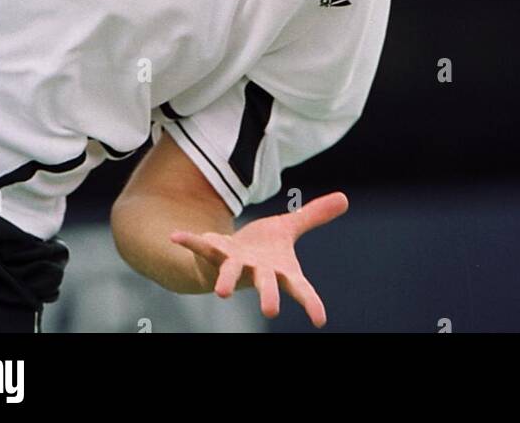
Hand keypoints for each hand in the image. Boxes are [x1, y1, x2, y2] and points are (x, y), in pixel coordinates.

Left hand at [170, 190, 348, 327]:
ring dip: (225, 281)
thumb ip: (314, 215)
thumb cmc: (264, 250)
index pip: (299, 289)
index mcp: (278, 269)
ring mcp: (233, 265)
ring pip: (230, 273)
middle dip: (267, 296)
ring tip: (220, 293)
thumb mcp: (289, 229)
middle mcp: (256, 272)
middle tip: (270, 312)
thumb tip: (344, 198)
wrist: (230, 259)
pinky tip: (175, 236)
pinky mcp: (213, 254)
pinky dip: (189, 241)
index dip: (310, 303)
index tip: (320, 320)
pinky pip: (200, 247)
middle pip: (265, 285)